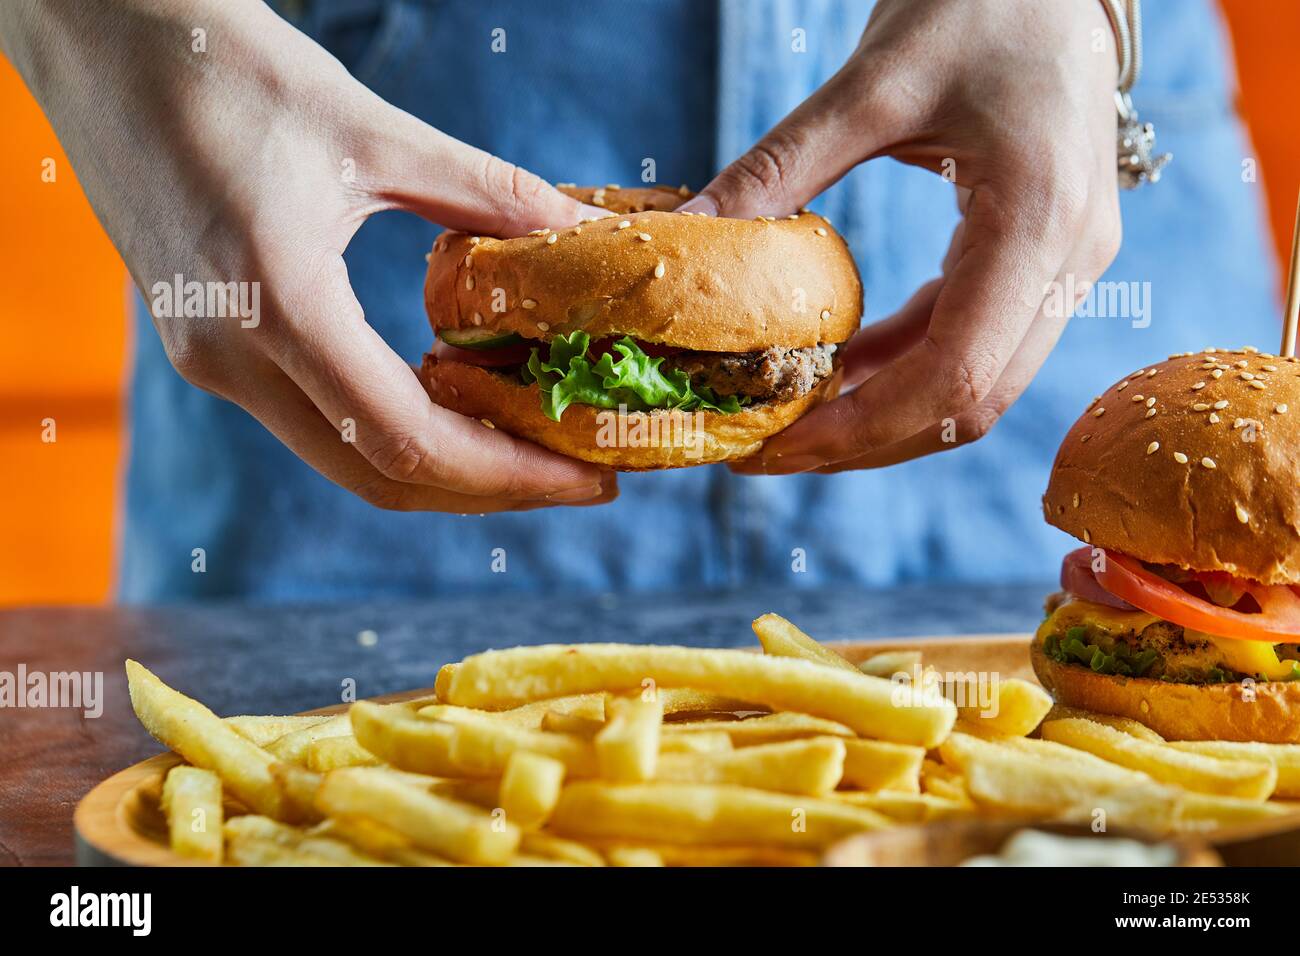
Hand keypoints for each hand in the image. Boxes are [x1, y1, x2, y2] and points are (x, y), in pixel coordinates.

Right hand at [1, 0, 614, 510]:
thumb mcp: (373, 130)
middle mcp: (232, 358)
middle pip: (380, 475)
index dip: (511, 473)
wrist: (102, 44)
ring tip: (534, 448)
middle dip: (492, 490)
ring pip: (345, 461)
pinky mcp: (210, 348)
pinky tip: (457, 405)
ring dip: (447, 471)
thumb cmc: (226, 70)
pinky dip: (395, 433)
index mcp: (275, 303)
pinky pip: (317, 422)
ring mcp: (212, 361)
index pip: (409, 439)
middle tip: (582, 478)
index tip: (591, 479)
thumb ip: (485, 192)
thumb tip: (578, 233)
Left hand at [679, 0, 1120, 473]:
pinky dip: (904, 366)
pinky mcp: (1044, 260)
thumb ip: (782, 166)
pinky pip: (974, 341)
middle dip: (864, 441)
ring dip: (883, 414)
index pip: (956, 377)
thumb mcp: (873, 81)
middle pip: (969, 404)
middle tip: (768, 451)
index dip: (861, 430)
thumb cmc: (979, 3)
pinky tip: (838, 369)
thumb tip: (689, 232)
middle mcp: (1070, 261)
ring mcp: (1067, 266)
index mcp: (1038, 221)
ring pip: (976, 386)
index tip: (775, 447)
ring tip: (792, 419)